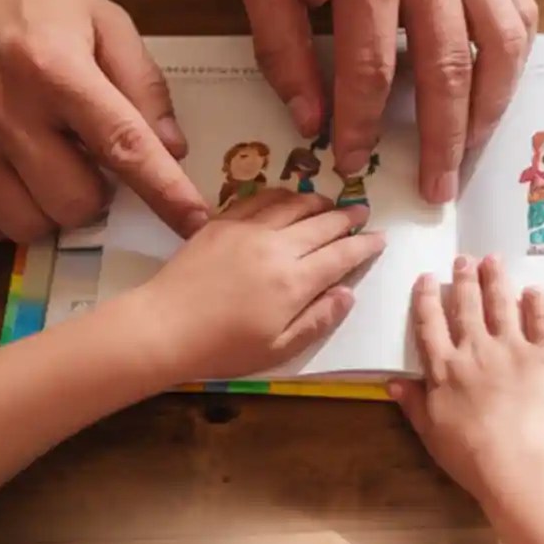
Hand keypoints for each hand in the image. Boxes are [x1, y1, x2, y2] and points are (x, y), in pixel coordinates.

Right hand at [0, 0, 204, 241]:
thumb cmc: (36, 4)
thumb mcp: (106, 22)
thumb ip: (145, 85)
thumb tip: (174, 149)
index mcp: (57, 70)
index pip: (124, 145)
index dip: (165, 190)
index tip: (195, 222)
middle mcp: (5, 110)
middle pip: (76, 202)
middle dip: (99, 194)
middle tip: (90, 159)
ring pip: (28, 225)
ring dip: (53, 210)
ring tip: (51, 166)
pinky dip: (6, 219)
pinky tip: (16, 182)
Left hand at [138, 188, 385, 380]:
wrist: (164, 328)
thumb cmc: (224, 349)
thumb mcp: (279, 349)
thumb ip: (318, 320)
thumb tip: (348, 293)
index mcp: (296, 281)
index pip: (342, 255)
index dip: (365, 246)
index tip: (379, 238)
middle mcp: (277, 247)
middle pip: (323, 223)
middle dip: (348, 217)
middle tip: (362, 212)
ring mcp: (248, 229)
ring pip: (294, 203)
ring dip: (318, 201)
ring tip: (330, 202)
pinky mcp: (222, 222)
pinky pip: (260, 198)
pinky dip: (282, 194)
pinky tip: (288, 197)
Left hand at [241, 0, 537, 203]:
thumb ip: (282, 49)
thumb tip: (311, 119)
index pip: (370, 68)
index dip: (360, 125)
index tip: (350, 160)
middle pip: (449, 69)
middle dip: (443, 140)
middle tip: (438, 188)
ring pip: (501, 44)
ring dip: (490, 108)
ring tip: (472, 149)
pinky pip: (520, 10)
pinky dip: (513, 59)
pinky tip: (496, 91)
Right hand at [389, 255, 543, 500]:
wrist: (519, 462)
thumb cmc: (470, 455)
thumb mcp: (431, 433)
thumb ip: (414, 404)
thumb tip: (393, 381)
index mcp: (445, 368)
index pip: (430, 325)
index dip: (426, 298)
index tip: (426, 278)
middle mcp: (475, 349)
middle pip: (466, 306)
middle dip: (463, 279)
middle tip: (464, 258)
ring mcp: (512, 348)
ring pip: (501, 304)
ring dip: (496, 279)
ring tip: (493, 260)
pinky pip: (543, 320)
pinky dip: (539, 302)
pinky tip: (534, 290)